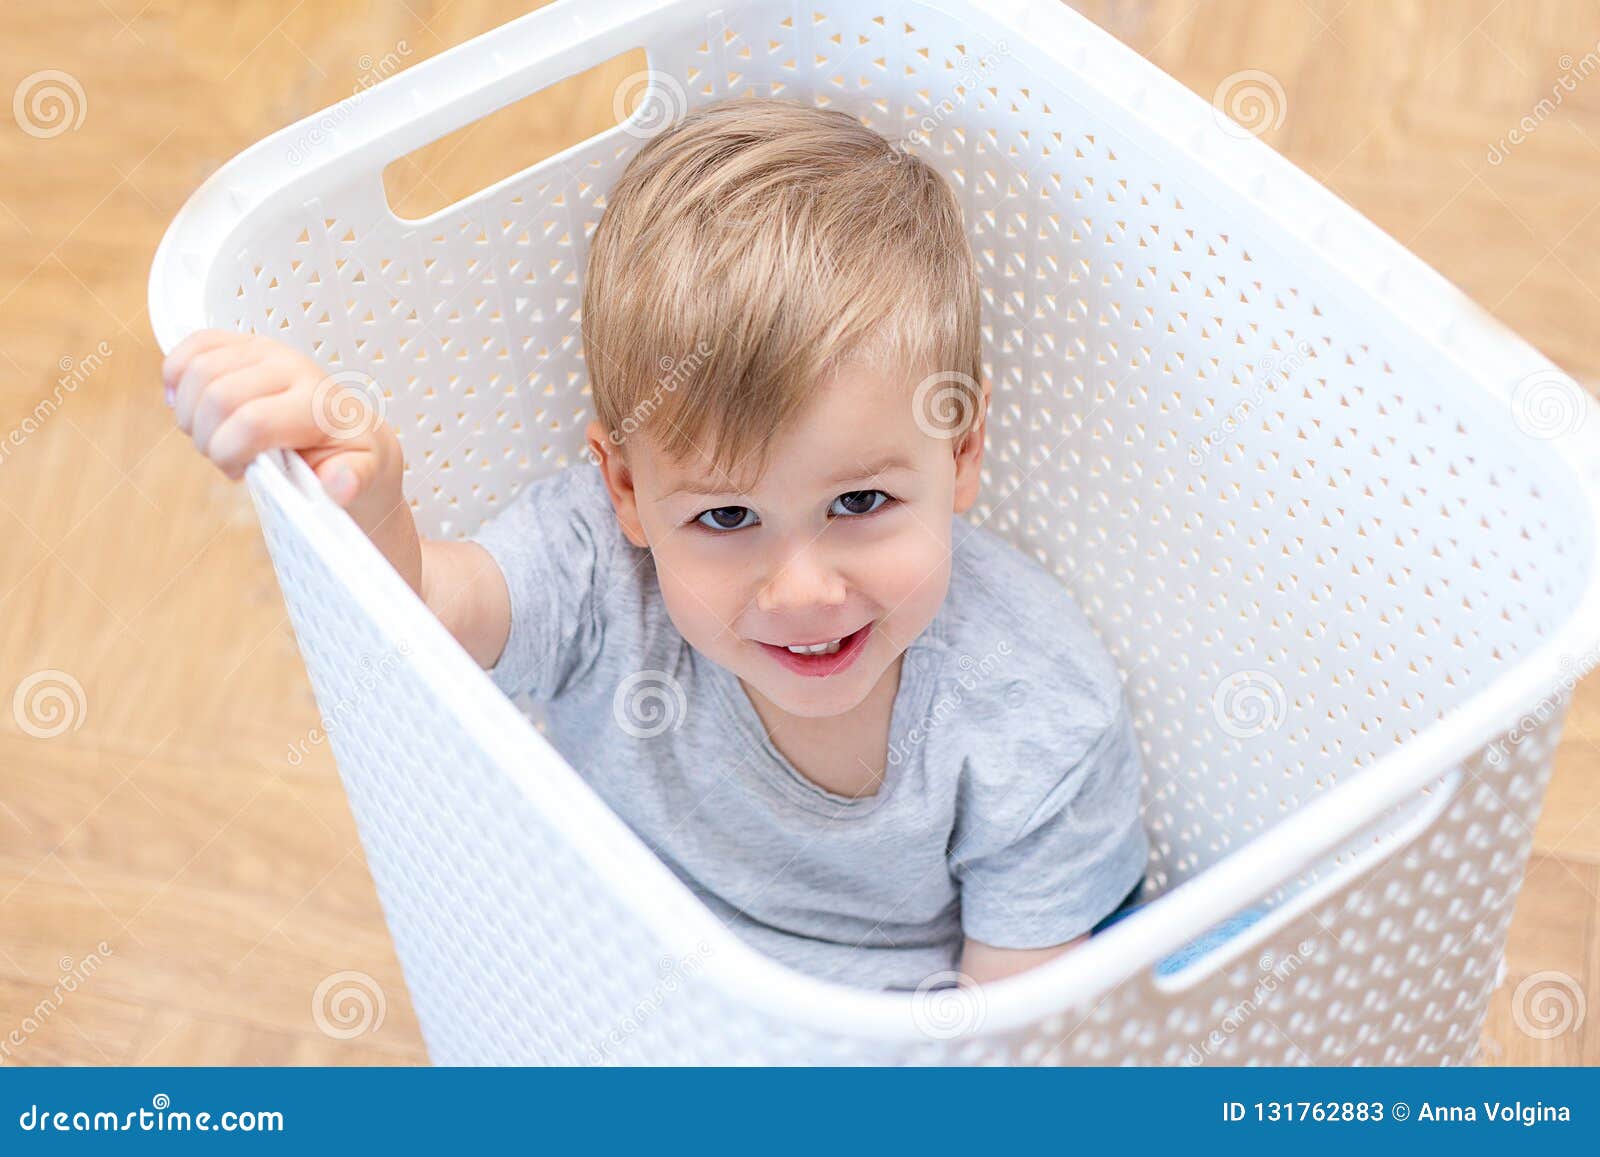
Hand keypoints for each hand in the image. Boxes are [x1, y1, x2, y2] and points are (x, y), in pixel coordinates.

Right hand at [162, 329, 400, 511]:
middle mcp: (291, 366)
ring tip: (215, 436)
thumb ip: (351, 482)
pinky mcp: (243, 343)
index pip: (251, 423)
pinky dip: (177, 375)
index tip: (240, 472)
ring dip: (191, 414)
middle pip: (216, 397)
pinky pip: (193, 345)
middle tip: (226, 458)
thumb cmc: (348, 457)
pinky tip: (188, 404)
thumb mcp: (362, 478)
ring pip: (197, 371)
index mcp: (317, 403)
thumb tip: (339, 486)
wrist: (348, 430)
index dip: (229, 455)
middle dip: (208, 439)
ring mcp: (264, 349)